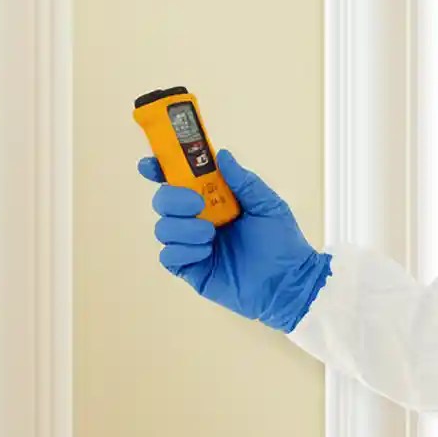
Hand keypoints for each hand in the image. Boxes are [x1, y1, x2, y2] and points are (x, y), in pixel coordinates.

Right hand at [139, 149, 331, 332]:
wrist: (287, 282)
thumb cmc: (282, 242)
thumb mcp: (268, 205)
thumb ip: (244, 181)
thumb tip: (222, 154)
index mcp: (216, 200)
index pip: (181, 181)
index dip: (161, 170)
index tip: (150, 165)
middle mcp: (198, 220)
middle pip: (163, 201)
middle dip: (173, 198)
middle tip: (198, 204)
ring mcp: (192, 245)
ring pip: (163, 228)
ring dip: (184, 228)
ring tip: (211, 235)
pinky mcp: (190, 269)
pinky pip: (168, 256)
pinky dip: (183, 250)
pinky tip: (206, 252)